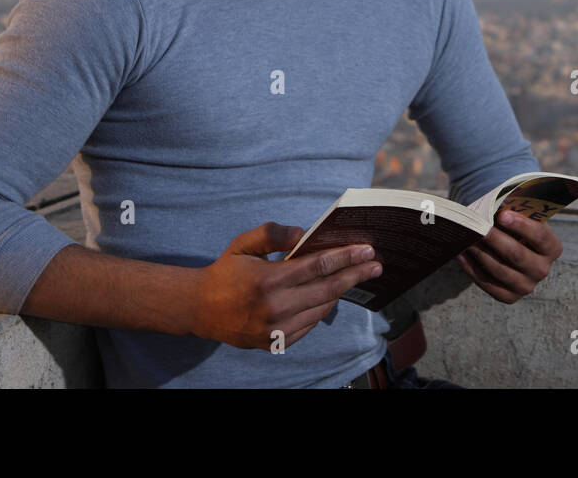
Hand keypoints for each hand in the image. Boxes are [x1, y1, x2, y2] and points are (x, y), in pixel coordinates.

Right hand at [191, 222, 382, 349]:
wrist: (200, 310)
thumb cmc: (225, 272)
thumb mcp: (243, 244)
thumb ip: (272, 234)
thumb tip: (304, 233)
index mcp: (268, 281)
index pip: (318, 266)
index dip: (346, 257)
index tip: (367, 250)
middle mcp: (275, 308)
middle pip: (328, 289)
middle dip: (355, 274)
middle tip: (377, 265)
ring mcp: (276, 330)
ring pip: (322, 308)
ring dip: (341, 291)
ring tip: (355, 276)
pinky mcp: (276, 343)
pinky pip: (309, 324)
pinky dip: (322, 308)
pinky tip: (329, 295)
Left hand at [455, 210, 562, 303]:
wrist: (511, 248)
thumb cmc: (514, 228)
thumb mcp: (519, 218)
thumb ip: (510, 214)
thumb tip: (488, 212)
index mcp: (552, 248)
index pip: (540, 236)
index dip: (521, 225)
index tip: (501, 215)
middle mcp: (542, 270)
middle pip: (517, 254)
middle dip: (495, 239)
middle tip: (477, 227)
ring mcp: (526, 286)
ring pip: (499, 270)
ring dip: (480, 253)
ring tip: (466, 238)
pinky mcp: (509, 296)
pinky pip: (487, 283)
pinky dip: (471, 268)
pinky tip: (461, 253)